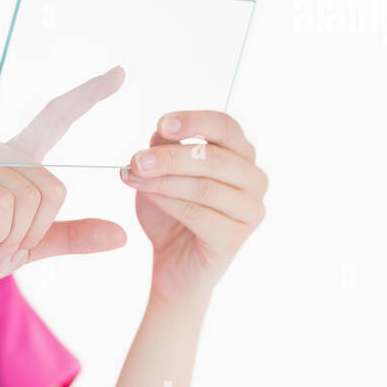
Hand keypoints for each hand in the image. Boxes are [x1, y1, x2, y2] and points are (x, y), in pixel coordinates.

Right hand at [0, 67, 129, 296]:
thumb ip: (68, 236)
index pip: (55, 118)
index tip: (121, 72)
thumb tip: (122, 235)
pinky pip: (4, 204)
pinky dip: (0, 236)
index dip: (88, 96)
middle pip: (53, 187)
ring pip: (31, 198)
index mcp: (13, 161)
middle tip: (6, 252)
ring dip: (16, 240)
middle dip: (36, 233)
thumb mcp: (26, 248)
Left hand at [120, 111, 267, 305]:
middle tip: (136, 159)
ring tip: (132, 176)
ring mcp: (250, 211)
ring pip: (205, 187)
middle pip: (215, 158)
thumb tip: (162, 132)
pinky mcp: (234, 239)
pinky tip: (145, 195)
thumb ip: (166, 150)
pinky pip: (198, 214)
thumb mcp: (161, 174)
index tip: (162, 124)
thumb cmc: (169, 213)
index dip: (194, 122)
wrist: (171, 264)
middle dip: (171, 157)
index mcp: (241, 155)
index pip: (226, 127)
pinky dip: (167, 201)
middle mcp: (254, 180)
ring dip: (163, 180)